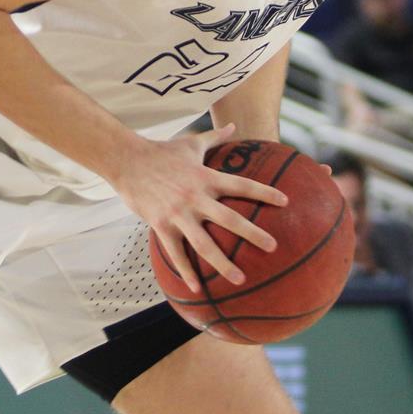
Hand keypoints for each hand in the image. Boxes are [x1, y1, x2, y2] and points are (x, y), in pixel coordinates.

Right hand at [111, 123, 285, 287]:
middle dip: (252, 233)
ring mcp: (178, 213)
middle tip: (273, 247)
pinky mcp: (161, 225)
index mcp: (206, 177)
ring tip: (240, 279)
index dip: (265, 192)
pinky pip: (176, 252)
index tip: (285, 202)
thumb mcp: (190, 143)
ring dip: (222, 263)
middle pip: (230, 218)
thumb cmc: (161, 151)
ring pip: (204, 243)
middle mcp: (196, 196)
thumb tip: (233, 125)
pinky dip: (187, 271)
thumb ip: (215, 138)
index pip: (242, 184)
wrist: (127, 160)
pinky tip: (197, 289)